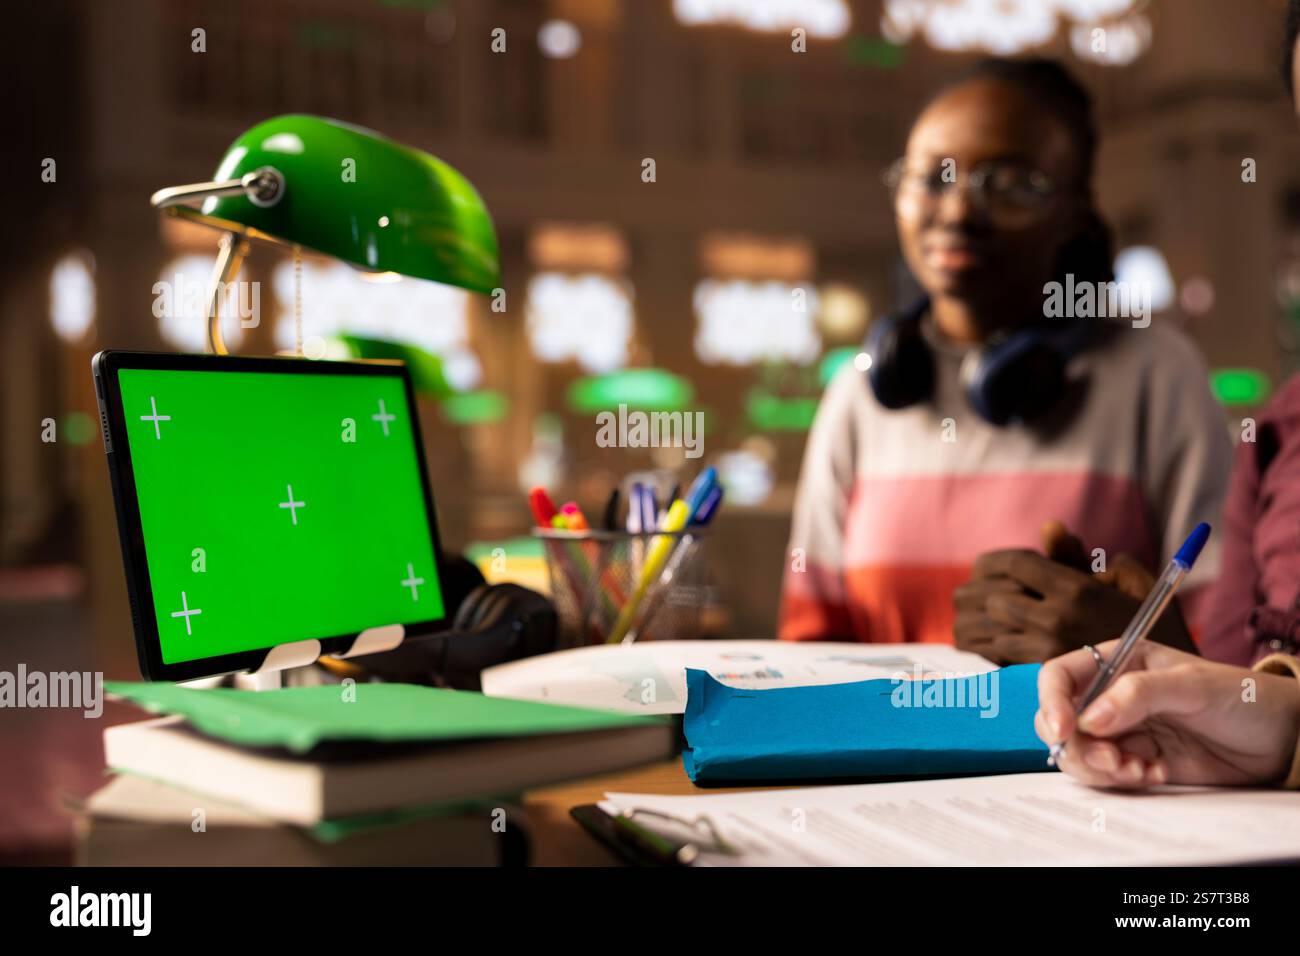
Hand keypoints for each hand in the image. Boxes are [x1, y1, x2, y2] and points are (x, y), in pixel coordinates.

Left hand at [952, 521, 1194, 664]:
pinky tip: (980, 638)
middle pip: (991, 597)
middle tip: (974, 591)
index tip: (988, 567)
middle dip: (978, 591)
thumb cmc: (1149, 624)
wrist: (1170, 686)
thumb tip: (1049, 528)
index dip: (993, 562)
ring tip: (969, 614)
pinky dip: (982, 647)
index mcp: (1075, 589)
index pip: (1012, 565)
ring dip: (971, 620)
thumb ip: (1080, 557)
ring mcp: (1046, 652)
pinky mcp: (1041, 681)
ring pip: (985, 630)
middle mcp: (1056, 619)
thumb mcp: (1127, 580)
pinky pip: (994, 658)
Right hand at [1036, 640, 1299, 787]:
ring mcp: (1124, 731)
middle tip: (1112, 762)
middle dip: (1078, 746)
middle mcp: (1111, 697)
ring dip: (1101, 768)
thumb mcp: (1192, 686)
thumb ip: (1139, 695)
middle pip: (1062, 721)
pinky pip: (1108, 776)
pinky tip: (1156, 773)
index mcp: (1117, 663)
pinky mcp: (1138, 761)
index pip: (1061, 677)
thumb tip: (1091, 717)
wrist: (1280, 739)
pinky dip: (1124, 781)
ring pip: (1081, 754)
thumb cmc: (1240, 697)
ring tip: (1139, 770)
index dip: (1051, 702)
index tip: (1063, 730)